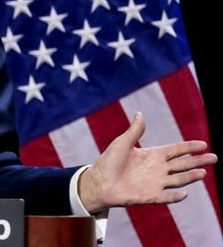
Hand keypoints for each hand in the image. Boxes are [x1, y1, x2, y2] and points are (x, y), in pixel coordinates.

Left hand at [78, 112, 217, 213]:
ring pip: (178, 180)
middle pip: (183, 164)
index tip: (204, 144)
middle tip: (214, 158)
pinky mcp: (150, 196)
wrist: (98, 182)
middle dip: (198, 161)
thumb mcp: (122, 143)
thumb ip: (134, 131)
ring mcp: (155, 183)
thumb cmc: (108, 161)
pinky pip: (166, 197)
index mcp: (152, 155)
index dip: (189, 147)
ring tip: (203, 172)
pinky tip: (184, 193)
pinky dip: (175, 196)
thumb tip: (140, 113)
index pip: (176, 150)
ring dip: (190, 177)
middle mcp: (157, 169)